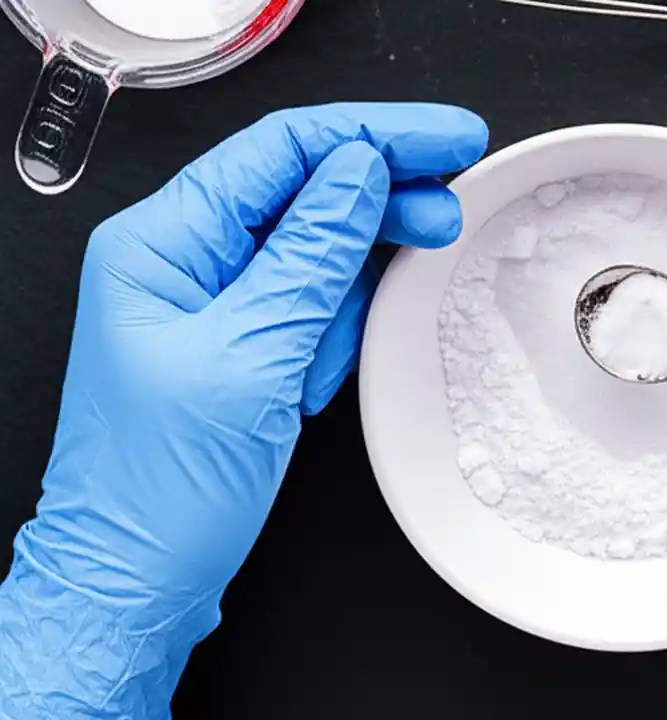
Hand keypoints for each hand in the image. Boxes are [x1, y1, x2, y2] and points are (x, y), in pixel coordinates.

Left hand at [0, 103, 487, 717]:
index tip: (445, 137)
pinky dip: (337, 320)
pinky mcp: (240, 342)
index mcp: (162, 244)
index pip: (279, 152)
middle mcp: (183, 260)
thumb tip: (359, 172)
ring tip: (383, 298)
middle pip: (302, 189)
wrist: (137, 580)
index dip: (372, 133)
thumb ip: (311, 255)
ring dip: (355, 272)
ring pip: (313, 247)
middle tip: (450, 200)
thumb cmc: (161, 488)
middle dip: (379, 194)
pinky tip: (338, 351)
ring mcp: (213, 302)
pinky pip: (308, 302)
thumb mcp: (251, 358)